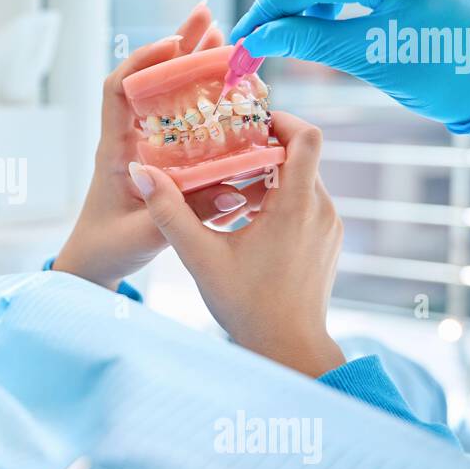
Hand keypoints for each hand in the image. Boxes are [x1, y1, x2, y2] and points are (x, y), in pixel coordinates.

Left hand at [54, 2, 252, 290]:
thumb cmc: (108, 249)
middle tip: (209, 18)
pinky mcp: (162, 161)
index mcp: (115, 150)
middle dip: (180, 48)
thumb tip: (232, 192)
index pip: (116, 90)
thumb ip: (182, 215)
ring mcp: (147, 148)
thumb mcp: (145, 236)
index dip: (141, 62)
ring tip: (225, 39)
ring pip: (171, 98)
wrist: (93, 265)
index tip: (172, 43)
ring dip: (196, 68)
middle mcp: (130, 140)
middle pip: (151, 81)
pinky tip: (232, 91)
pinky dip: (207, 104)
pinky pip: (185, 123)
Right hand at [129, 111, 345, 377]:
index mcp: (296, 206)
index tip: (247, 121)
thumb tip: (140, 172)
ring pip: (303, 179)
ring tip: (230, 184)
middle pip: (301, 155)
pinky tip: (247, 218)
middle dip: (264, 147)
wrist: (288, 350)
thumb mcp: (199, 257)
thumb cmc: (247, 306)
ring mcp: (329, 226)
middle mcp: (321, 210)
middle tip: (225, 148)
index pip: (307, 136)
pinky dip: (280, 199)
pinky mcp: (328, 241)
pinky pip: (307, 203)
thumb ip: (169, 211)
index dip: (280, 119)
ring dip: (270, 175)